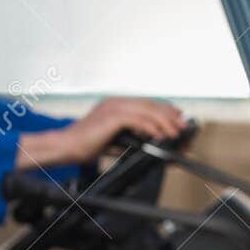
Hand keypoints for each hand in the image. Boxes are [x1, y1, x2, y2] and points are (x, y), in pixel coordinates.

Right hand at [16, 96, 186, 169]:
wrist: (65, 147)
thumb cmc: (84, 146)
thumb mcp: (113, 141)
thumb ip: (131, 138)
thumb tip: (153, 144)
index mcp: (115, 105)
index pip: (147, 104)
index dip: (165, 111)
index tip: (178, 121)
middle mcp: (116, 102)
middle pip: (152, 105)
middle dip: (171, 116)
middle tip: (184, 128)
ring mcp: (114, 107)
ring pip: (149, 111)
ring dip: (166, 123)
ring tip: (176, 134)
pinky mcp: (112, 116)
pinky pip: (140, 120)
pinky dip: (153, 128)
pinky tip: (160, 136)